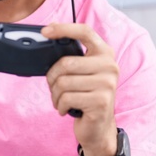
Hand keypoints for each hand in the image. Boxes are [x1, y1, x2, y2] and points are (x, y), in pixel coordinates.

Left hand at [42, 22, 119, 155]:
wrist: (99, 127)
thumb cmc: (85, 96)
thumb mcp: (82, 73)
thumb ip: (72, 57)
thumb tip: (48, 38)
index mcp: (105, 53)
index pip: (85, 31)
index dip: (64, 28)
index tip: (45, 31)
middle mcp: (110, 66)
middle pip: (66, 63)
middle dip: (52, 77)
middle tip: (53, 86)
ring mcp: (107, 84)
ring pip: (64, 83)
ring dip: (55, 95)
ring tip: (60, 100)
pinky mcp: (101, 102)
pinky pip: (67, 99)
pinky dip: (60, 106)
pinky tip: (65, 109)